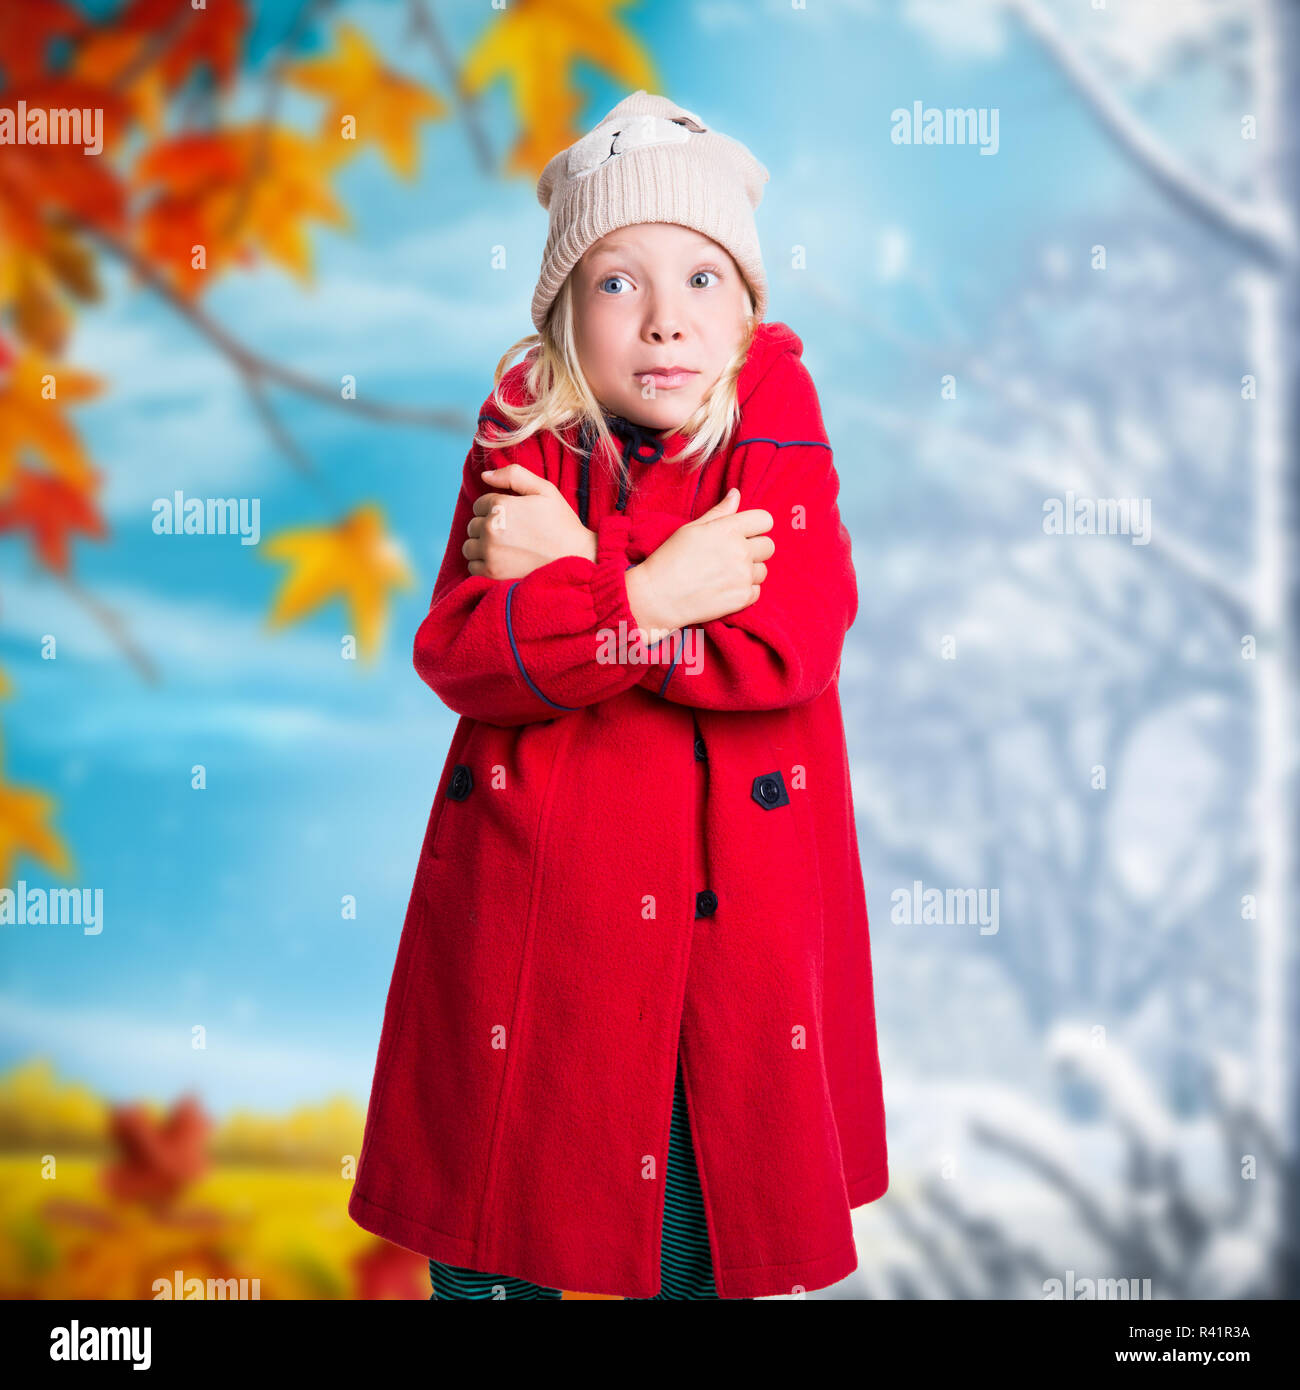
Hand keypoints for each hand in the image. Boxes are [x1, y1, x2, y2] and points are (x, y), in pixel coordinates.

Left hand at [465, 465, 596, 577]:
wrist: (577, 558)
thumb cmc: (561, 523)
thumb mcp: (544, 490)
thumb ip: (514, 475)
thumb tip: (484, 476)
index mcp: (501, 506)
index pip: (479, 504)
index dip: (495, 509)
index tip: (512, 517)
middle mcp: (491, 529)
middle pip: (473, 525)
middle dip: (487, 527)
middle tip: (511, 533)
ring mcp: (490, 553)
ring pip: (469, 546)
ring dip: (481, 546)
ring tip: (504, 548)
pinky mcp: (492, 573)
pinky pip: (473, 566)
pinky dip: (483, 564)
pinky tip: (501, 561)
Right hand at [626, 489, 773, 640]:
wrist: (658, 596)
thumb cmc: (671, 558)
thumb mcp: (692, 528)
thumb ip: (719, 511)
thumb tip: (736, 494)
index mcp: (729, 530)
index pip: (765, 520)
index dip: (757, 525)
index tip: (746, 533)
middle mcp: (740, 552)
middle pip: (769, 546)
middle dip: (755, 549)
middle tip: (732, 556)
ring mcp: (743, 576)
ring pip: (763, 570)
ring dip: (749, 572)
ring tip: (726, 574)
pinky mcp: (742, 599)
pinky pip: (757, 591)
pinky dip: (745, 591)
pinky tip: (725, 588)